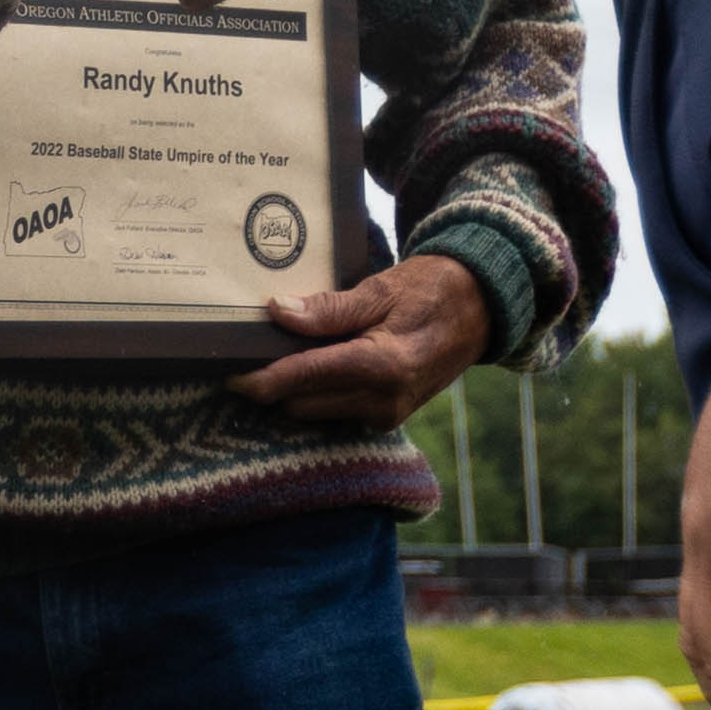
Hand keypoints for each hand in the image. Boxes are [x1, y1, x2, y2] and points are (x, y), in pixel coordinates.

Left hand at [229, 254, 489, 428]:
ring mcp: (387, 415)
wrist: (482, 310)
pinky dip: (320, 393)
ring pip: (315, 412)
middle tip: (252, 349)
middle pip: (302, 403)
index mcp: (381, 366)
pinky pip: (335, 412)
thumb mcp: (380, 290)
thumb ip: (329, 309)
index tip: (228, 374)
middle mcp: (383, 401)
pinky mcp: (388, 419)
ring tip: (283, 352)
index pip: (305, 379)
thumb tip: (278, 311)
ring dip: (296, 389)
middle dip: (275, 382)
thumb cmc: (431, 291)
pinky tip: (315, 364)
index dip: (262, 379)